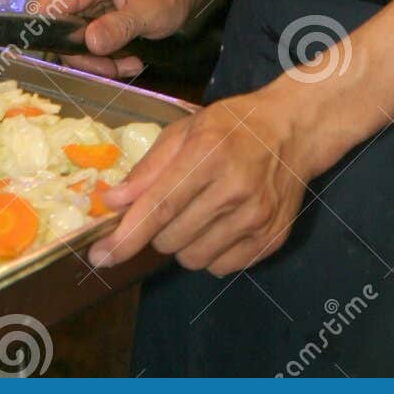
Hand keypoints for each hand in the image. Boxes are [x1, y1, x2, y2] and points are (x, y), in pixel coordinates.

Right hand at [33, 0, 202, 78]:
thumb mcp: (151, 13)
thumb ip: (120, 27)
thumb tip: (90, 42)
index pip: (57, 1)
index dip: (51, 29)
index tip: (65, 54)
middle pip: (65, 26)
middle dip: (88, 54)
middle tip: (115, 68)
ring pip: (76, 36)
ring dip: (99, 57)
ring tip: (128, 62)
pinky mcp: (91, 6)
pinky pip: (87, 35)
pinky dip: (104, 51)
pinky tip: (126, 56)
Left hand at [88, 84, 309, 275]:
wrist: (294, 131)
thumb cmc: (234, 125)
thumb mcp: (187, 130)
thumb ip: (148, 168)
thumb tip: (112, 202)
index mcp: (209, 155)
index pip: (160, 207)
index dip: (126, 236)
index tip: (99, 255)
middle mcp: (235, 189)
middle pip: (171, 238)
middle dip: (157, 230)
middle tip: (170, 206)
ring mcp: (257, 218)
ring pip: (193, 259)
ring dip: (183, 244)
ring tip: (198, 213)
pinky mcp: (271, 239)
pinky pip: (221, 268)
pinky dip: (210, 253)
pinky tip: (220, 225)